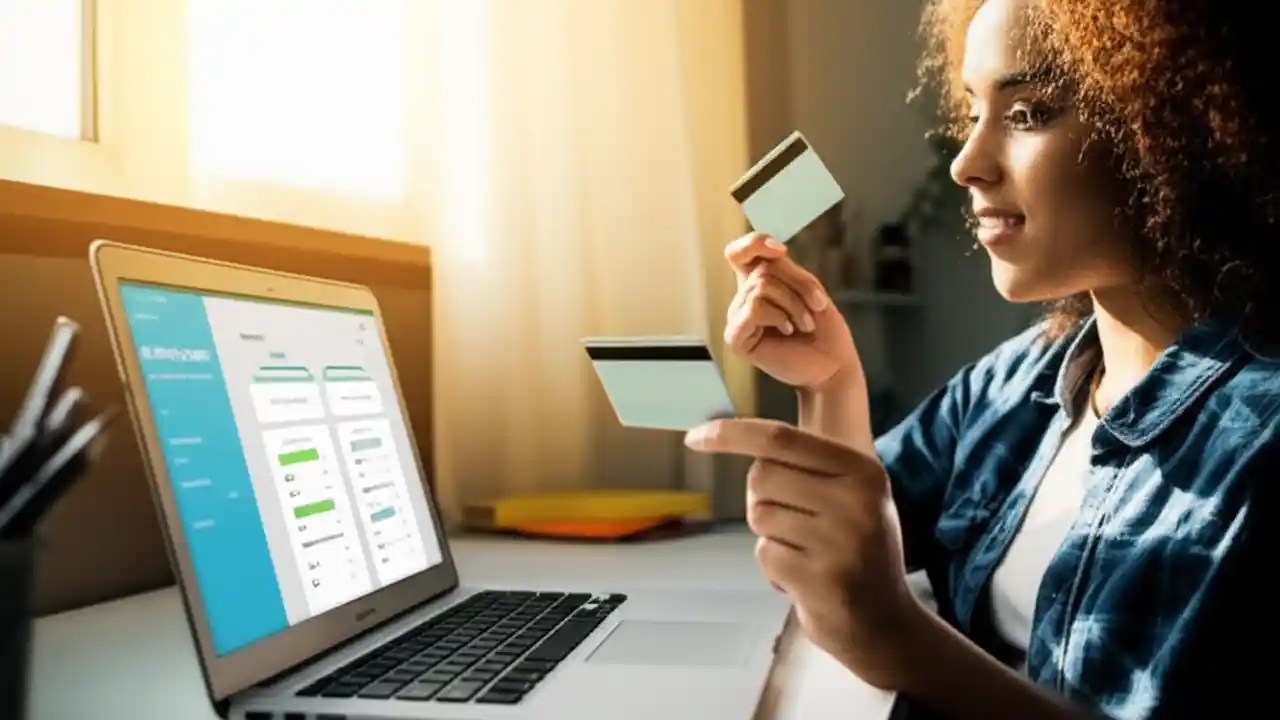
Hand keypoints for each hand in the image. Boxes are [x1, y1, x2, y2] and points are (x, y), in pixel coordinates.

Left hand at [684, 417, 924, 689]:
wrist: (884, 623)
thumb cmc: (856, 549)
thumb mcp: (853, 495)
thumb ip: (807, 464)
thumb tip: (729, 433)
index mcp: (863, 470)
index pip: (781, 438)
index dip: (731, 434)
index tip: (695, 436)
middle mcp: (855, 500)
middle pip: (761, 475)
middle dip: (762, 498)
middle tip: (793, 524)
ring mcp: (838, 540)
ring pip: (759, 515)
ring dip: (771, 535)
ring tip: (806, 553)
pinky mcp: (818, 578)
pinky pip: (764, 553)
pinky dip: (773, 568)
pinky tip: (804, 579)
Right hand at [723, 233, 858, 391]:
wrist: (833, 365)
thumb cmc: (823, 330)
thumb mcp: (808, 288)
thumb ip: (783, 268)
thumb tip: (768, 254)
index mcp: (758, 285)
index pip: (739, 253)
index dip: (754, 243)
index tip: (780, 251)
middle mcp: (743, 300)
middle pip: (761, 270)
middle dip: (796, 285)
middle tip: (816, 306)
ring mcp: (738, 319)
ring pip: (759, 287)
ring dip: (792, 303)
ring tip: (804, 323)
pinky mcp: (737, 338)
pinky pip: (753, 308)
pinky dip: (778, 316)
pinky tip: (788, 331)